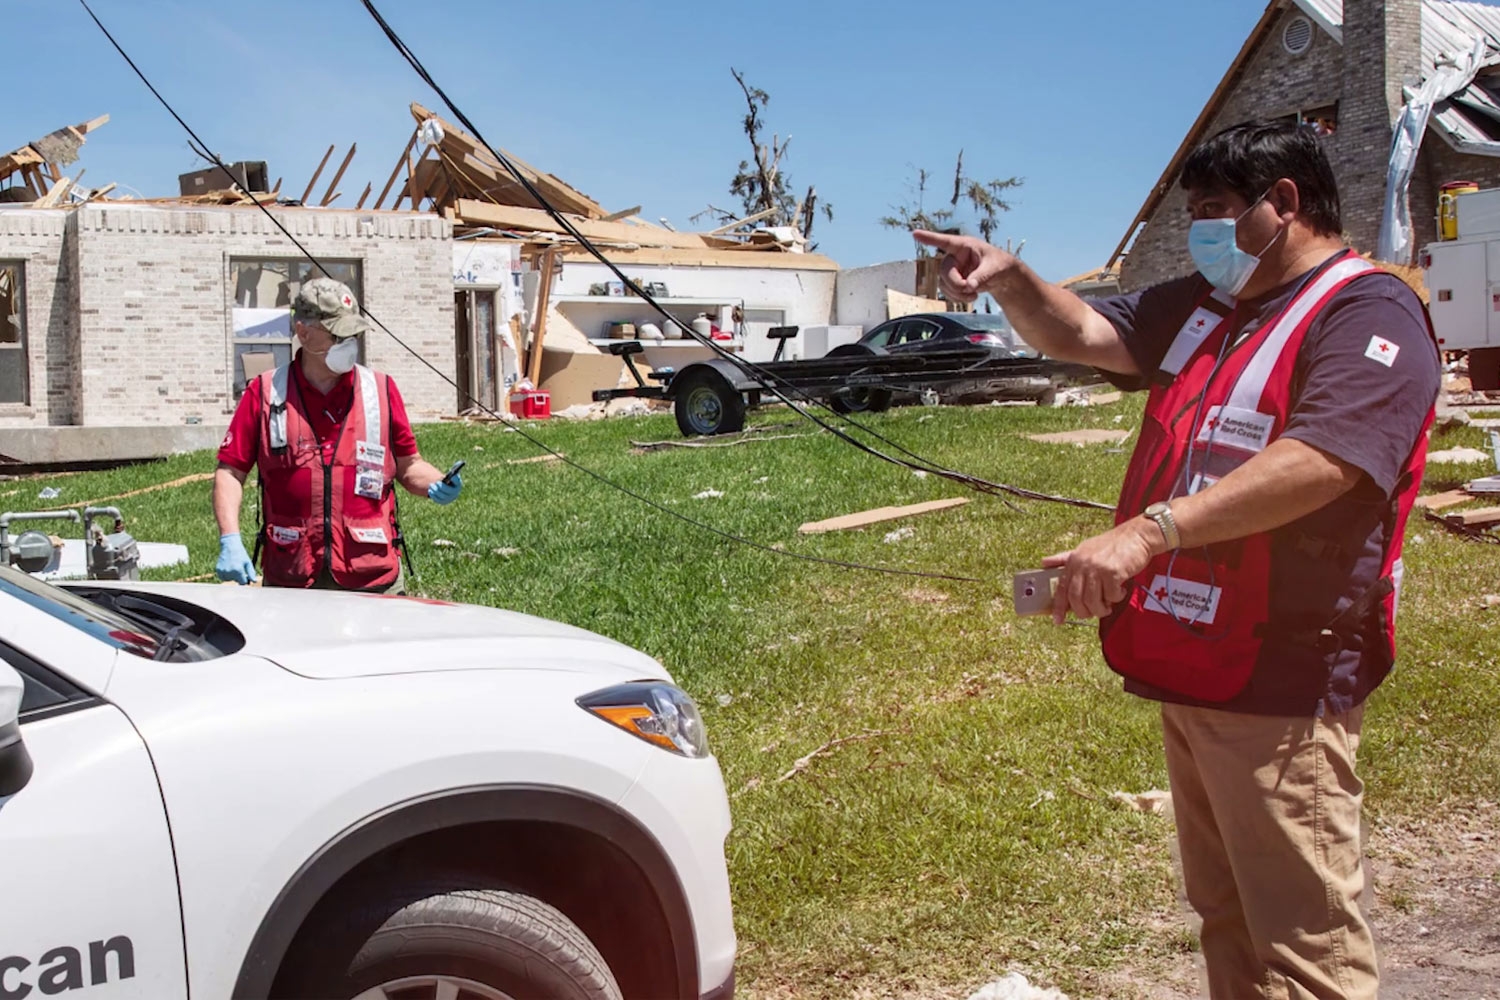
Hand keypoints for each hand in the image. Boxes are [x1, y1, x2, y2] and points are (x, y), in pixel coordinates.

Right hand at [215, 532, 256, 584]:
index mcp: (238, 570)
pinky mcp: (218, 570)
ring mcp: (223, 571)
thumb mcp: (248, 563)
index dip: (245, 580)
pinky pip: (223, 577)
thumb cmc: (241, 554)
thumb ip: (251, 573)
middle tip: (239, 567)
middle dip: (239, 577)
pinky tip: (229, 568)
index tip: (246, 576)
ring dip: (232, 576)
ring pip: (229, 580)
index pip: (243, 583)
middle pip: (236, 581)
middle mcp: (230, 572)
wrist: (230, 546)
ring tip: (234, 567)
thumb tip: (254, 581)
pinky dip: (226, 575)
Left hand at [427, 472, 461, 504]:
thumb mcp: (449, 476)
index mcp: (457, 485)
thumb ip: (452, 472)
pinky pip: (438, 499)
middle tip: (437, 482)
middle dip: (442, 486)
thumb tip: (454, 467)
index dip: (455, 479)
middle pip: (449, 491)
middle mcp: (455, 493)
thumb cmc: (447, 481)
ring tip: (431, 485)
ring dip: (435, 490)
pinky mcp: (443, 502)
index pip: (457, 482)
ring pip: (442, 495)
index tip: (451, 477)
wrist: (446, 490)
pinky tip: (430, 490)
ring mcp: (449, 498)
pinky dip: (433, 495)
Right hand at [912, 230, 1017, 302]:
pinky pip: (947, 292)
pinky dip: (957, 297)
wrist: (1002, 277)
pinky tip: (971, 296)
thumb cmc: (1000, 265)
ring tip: (974, 295)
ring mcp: (952, 270)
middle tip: (970, 290)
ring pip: (943, 284)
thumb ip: (981, 276)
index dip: (929, 238)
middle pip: (944, 271)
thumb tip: (968, 286)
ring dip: (957, 293)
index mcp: (964, 246)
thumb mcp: (994, 269)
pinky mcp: (953, 282)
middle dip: (955, 284)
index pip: (945, 241)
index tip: (915, 233)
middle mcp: (955, 256)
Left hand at [1043, 518, 1160, 623]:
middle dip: (1084, 611)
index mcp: (1073, 560)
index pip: (1061, 588)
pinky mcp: (1113, 572)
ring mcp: (1097, 568)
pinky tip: (1120, 591)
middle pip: (1076, 598)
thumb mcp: (1085, 548)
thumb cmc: (1111, 545)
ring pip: (1092, 601)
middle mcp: (1082, 564)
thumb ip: (1065, 558)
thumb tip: (1044, 562)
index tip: (1058, 621)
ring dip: (1101, 609)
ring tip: (1108, 606)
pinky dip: (1116, 598)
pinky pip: (1111, 595)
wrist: (1137, 535)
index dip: (1058, 607)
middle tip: (1094, 612)